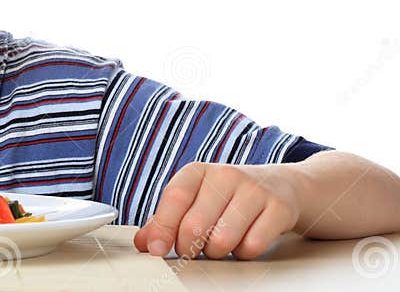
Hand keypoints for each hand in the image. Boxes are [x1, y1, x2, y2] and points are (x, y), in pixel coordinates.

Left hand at [133, 161, 301, 259]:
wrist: (280, 186)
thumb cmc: (227, 197)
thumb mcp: (194, 201)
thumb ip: (165, 221)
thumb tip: (143, 243)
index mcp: (197, 171)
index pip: (175, 197)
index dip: (162, 227)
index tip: (155, 250)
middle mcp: (225, 175)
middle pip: (195, 224)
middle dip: (189, 247)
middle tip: (194, 248)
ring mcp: (254, 190)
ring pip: (223, 240)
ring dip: (218, 251)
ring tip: (221, 240)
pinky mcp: (278, 208)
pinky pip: (252, 246)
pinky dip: (244, 252)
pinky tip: (245, 239)